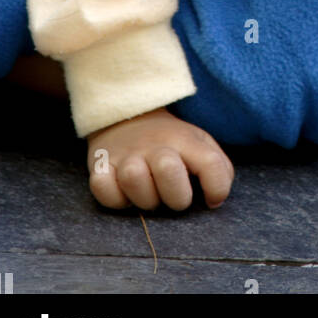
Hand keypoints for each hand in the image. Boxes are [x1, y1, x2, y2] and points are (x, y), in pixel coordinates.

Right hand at [86, 107, 234, 211]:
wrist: (129, 117)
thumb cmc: (170, 144)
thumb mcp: (199, 145)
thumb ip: (217, 169)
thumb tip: (215, 200)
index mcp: (185, 140)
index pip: (210, 163)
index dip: (217, 188)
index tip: (212, 200)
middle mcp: (155, 145)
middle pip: (168, 169)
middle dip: (176, 196)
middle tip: (172, 195)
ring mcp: (126, 154)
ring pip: (133, 179)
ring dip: (143, 197)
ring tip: (147, 192)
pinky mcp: (100, 165)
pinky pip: (103, 188)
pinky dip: (113, 197)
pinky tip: (123, 191)